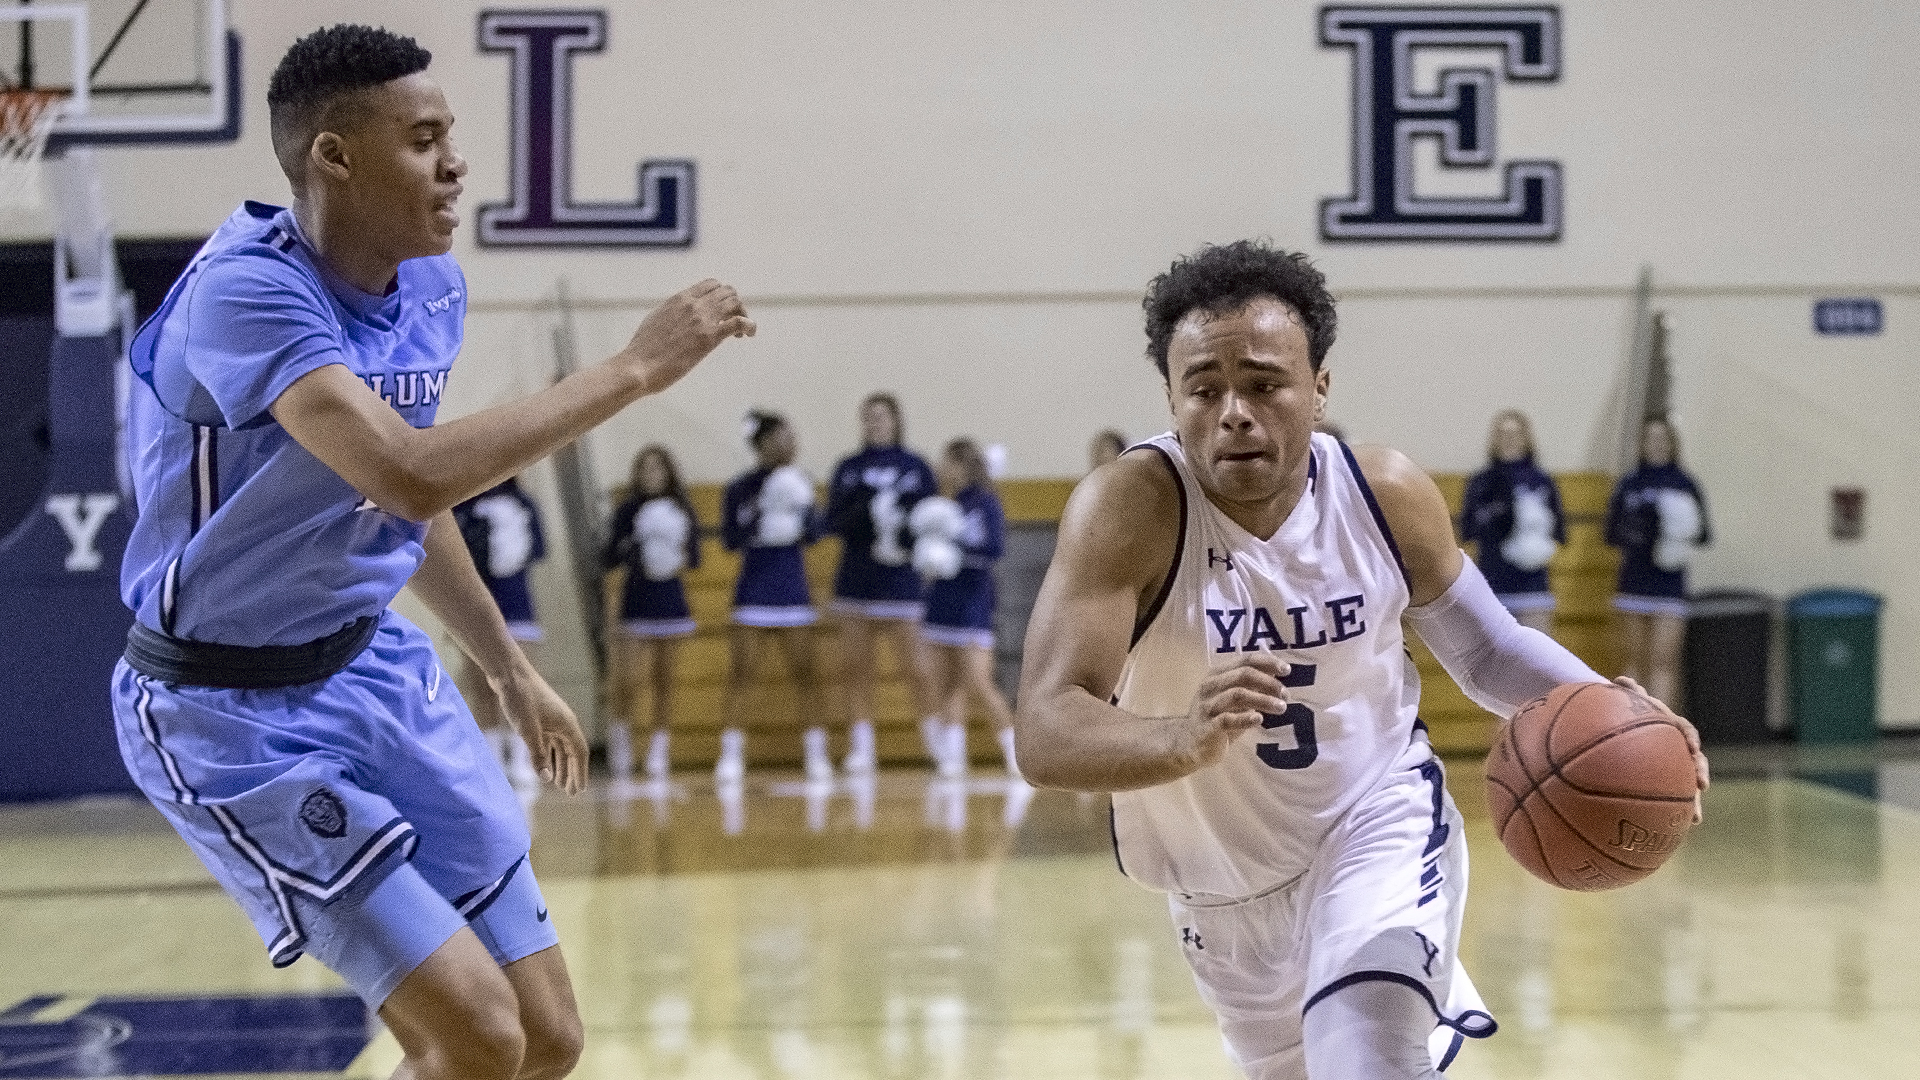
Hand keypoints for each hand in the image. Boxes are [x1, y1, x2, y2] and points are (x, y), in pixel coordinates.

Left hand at [492, 662, 588, 794]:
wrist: (509, 674)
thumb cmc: (521, 699)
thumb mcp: (528, 730)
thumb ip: (538, 755)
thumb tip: (546, 778)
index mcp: (567, 724)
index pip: (580, 753)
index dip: (581, 773)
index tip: (580, 790)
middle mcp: (563, 723)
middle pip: (572, 752)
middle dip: (572, 773)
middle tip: (570, 793)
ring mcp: (552, 720)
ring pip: (560, 748)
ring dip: (560, 766)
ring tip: (558, 784)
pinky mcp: (540, 719)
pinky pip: (549, 742)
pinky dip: (548, 756)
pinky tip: (544, 765)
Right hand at [614, 279, 755, 394]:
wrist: (638, 366)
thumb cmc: (643, 350)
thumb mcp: (655, 320)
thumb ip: (670, 314)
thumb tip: (676, 316)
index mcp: (679, 299)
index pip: (711, 284)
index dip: (721, 296)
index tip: (721, 312)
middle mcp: (692, 305)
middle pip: (727, 292)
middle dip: (735, 305)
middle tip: (733, 324)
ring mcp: (701, 319)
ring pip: (735, 302)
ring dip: (743, 314)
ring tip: (740, 334)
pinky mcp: (708, 338)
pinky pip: (739, 322)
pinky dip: (749, 325)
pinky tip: (749, 334)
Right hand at [1182, 654, 1291, 770]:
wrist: (1189, 743)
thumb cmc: (1217, 718)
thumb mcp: (1234, 699)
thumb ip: (1252, 686)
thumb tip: (1277, 675)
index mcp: (1217, 674)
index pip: (1245, 660)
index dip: (1267, 663)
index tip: (1286, 670)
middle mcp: (1210, 686)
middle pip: (1242, 675)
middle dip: (1268, 682)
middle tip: (1286, 694)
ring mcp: (1208, 706)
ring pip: (1237, 695)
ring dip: (1263, 700)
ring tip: (1281, 707)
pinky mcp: (1208, 727)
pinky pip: (1227, 719)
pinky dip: (1245, 718)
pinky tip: (1259, 719)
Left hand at [1616, 675, 1709, 822]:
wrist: (1614, 723)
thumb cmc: (1617, 711)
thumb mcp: (1622, 701)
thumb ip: (1624, 693)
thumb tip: (1622, 679)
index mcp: (1666, 726)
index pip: (1684, 731)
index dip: (1690, 739)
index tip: (1693, 749)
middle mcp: (1672, 747)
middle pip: (1692, 761)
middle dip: (1698, 772)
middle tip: (1701, 784)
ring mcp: (1669, 763)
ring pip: (1685, 784)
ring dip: (1692, 801)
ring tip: (1695, 818)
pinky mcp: (1662, 781)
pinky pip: (1669, 800)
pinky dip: (1672, 814)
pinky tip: (1670, 831)